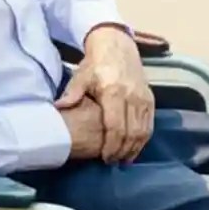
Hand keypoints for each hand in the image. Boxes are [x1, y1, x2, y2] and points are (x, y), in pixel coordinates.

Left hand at [56, 25, 154, 162]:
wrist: (116, 47)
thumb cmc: (95, 64)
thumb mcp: (80, 77)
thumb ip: (72, 94)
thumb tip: (58, 108)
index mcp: (113, 93)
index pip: (115, 127)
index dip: (111, 146)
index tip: (105, 158)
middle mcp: (132, 97)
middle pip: (131, 133)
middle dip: (122, 151)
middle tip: (113, 163)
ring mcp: (143, 98)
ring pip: (143, 131)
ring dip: (135, 148)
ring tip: (124, 160)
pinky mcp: (150, 98)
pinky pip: (150, 124)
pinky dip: (143, 138)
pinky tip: (135, 147)